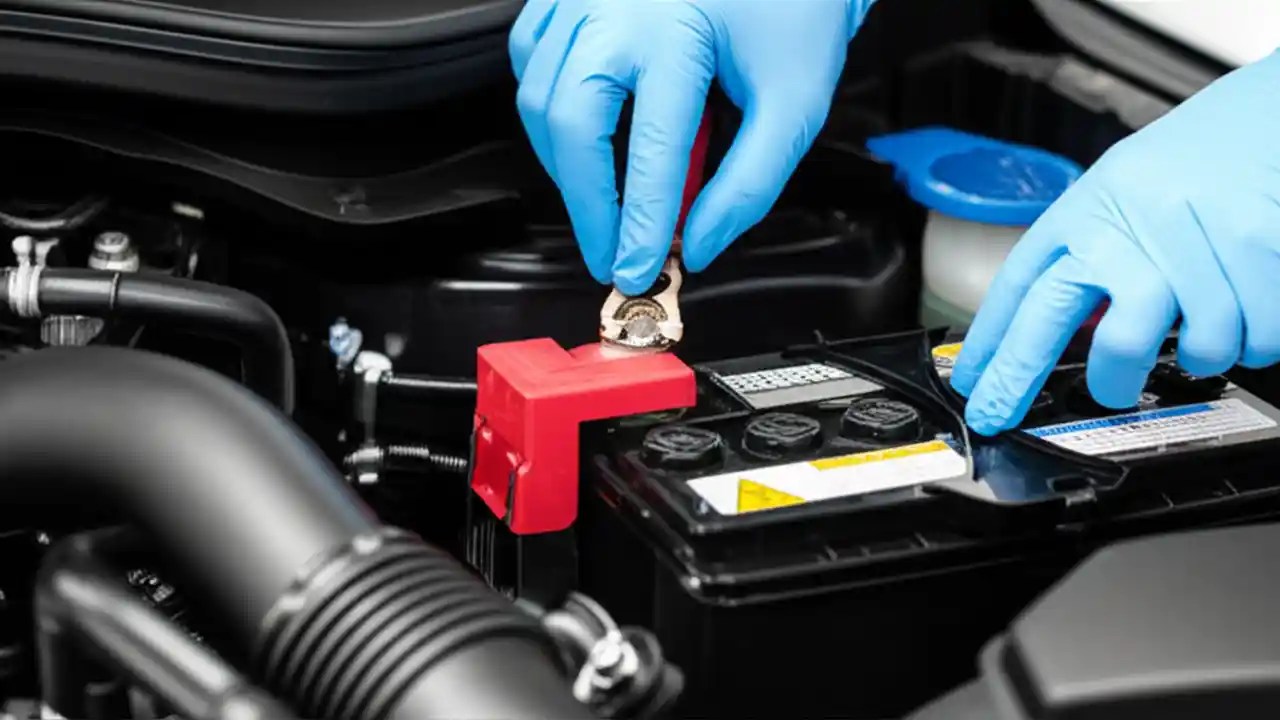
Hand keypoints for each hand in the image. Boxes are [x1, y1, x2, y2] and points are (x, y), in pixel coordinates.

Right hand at [510, 0, 874, 294]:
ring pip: (539, 98)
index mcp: (676, 26)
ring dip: (564, 164)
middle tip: (608, 253)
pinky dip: (549, 110)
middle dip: (586, 205)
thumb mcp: (793, 103)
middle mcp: (617, 3)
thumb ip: (748, 183)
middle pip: (569, 124)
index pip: (649, 147)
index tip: (637, 266)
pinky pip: (530, 61)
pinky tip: (584, 136)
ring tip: (605, 202)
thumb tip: (697, 242)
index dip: (640, 222)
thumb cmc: (789, 14)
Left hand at [951, 51, 1279, 435]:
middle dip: (1107, 385)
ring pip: (1196, 348)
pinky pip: (1257, 334)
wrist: (1265, 108)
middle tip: (1112, 394)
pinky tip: (1248, 310)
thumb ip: (1086, 260)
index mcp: (1083, 213)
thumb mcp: (1114, 199)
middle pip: (1103, 335)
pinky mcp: (1255, 241)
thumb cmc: (1192, 159)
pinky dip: (1258, 339)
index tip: (982, 399)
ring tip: (1209, 329)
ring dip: (1207, 354)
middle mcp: (1129, 223)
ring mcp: (1192, 234)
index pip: (1020, 294)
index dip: (995, 355)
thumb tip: (1056, 335)